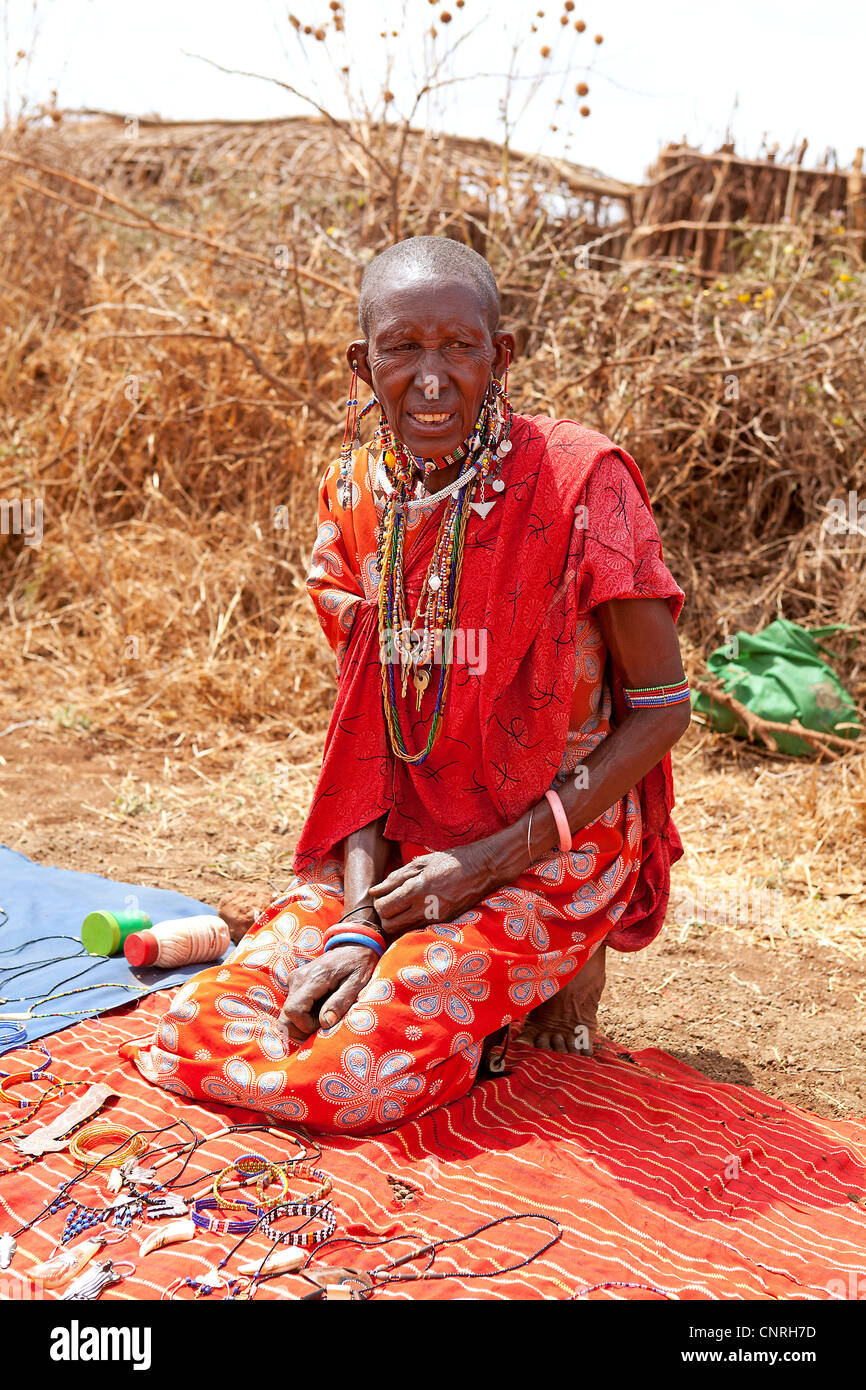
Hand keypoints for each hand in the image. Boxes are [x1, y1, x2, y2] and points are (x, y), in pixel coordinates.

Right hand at [278, 945, 377, 1039]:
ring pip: (286, 1013)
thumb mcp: (357, 983)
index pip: (294, 1010)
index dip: (306, 1025)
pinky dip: (303, 1014)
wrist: (353, 945)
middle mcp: (298, 978)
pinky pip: (292, 1005)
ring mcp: (294, 979)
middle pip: (285, 1015)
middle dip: (300, 1028)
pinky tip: (320, 1008)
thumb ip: (341, 1002)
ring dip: (302, 1022)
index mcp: (314, 978)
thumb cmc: (358, 964)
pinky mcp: (295, 982)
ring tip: (323, 1015)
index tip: (325, 1023)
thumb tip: (325, 1023)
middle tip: (322, 1025)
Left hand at [369, 843, 492, 934]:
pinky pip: (418, 927)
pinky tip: (418, 908)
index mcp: (416, 890)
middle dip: (385, 916)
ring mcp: (434, 918)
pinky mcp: (443, 923)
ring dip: (397, 920)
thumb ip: (395, 879)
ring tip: (403, 906)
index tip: (383, 896)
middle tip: (390, 903)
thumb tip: (375, 891)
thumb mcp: (420, 864)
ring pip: (402, 930)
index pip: (384, 908)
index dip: (379, 903)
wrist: (481, 870)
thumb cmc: (449, 862)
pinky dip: (412, 921)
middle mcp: (424, 908)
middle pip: (389, 925)